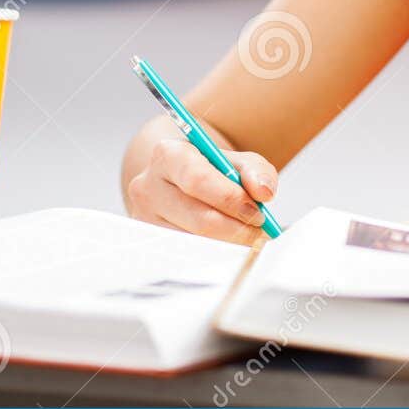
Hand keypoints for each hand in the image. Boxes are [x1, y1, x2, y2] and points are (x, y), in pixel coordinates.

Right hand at [126, 139, 279, 244]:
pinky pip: (188, 253)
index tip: (258, 212)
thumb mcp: (236, 160)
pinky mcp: (149, 240)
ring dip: (228, 243)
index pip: (198, 180)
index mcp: (168, 154)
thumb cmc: (210, 169)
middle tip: (260, 231)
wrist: (180, 179)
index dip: (231, 200)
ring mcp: (144, 216)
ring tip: (247, 236)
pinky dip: (214, 250)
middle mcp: (148, 185)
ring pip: (195, 241)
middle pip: (198, 217)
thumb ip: (256, 171)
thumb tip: (263, 193)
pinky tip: (228, 243)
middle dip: (236, 228)